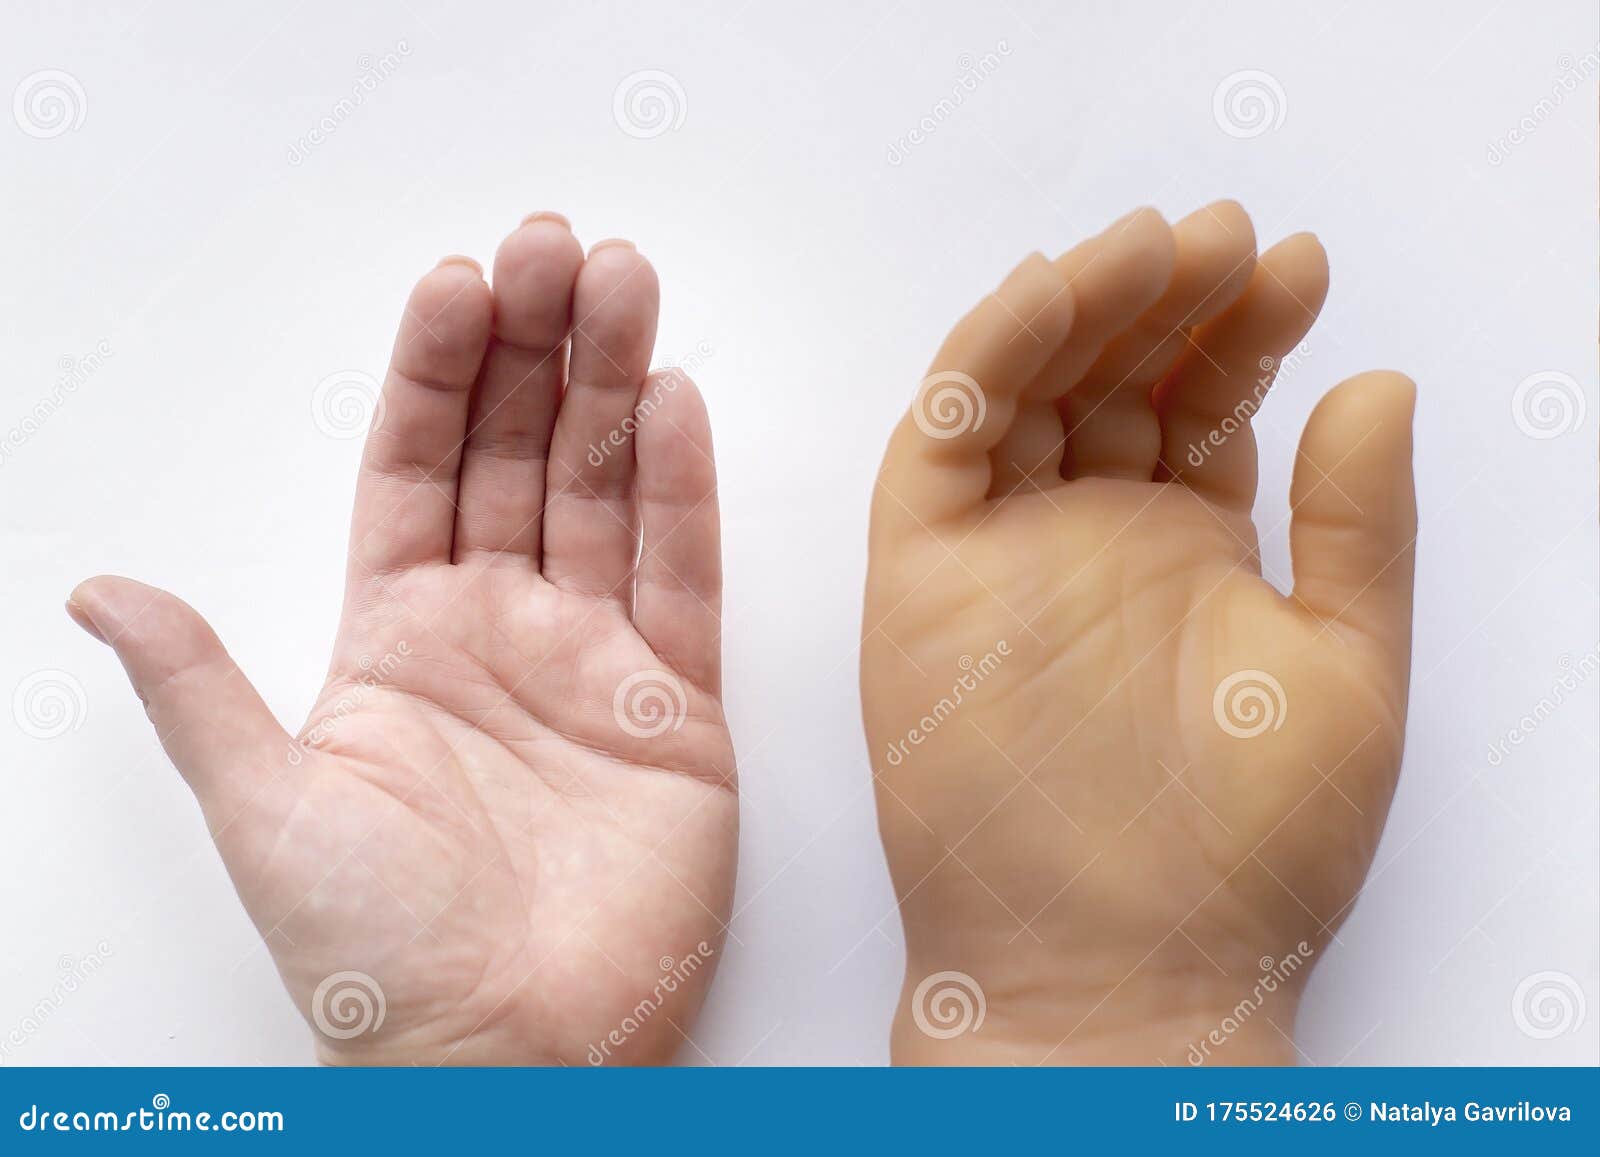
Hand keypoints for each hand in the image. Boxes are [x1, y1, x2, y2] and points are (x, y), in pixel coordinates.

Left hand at [69, 217, 736, 1064]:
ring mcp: (592, 660)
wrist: (510, 1056)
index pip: (414, 470)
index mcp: (397, 638)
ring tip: (619, 281)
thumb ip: (201, 685)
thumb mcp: (264, 806)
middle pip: (518, 457)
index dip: (434, 374)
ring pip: (604, 492)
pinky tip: (671, 403)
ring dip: (611, 385)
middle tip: (553, 247)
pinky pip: (683, 577)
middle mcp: (498, 630)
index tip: (453, 281)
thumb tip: (100, 589)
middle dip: (533, 347)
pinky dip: (682, 490)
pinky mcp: (679, 705)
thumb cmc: (376, 953)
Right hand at [862, 204, 1414, 1064]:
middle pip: (1118, 374)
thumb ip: (1359, 529)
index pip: (1210, 405)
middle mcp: (1093, 535)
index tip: (1302, 269)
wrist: (1112, 975)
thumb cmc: (1244, 856)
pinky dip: (987, 356)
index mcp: (1190, 552)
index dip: (1251, 330)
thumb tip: (1380, 383)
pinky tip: (1051, 296)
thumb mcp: (1349, 675)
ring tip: (1160, 249)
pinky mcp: (920, 571)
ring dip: (1084, 303)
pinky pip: (944, 438)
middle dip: (1173, 297)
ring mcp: (1004, 546)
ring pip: (1029, 385)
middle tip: (1228, 238)